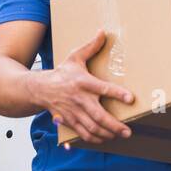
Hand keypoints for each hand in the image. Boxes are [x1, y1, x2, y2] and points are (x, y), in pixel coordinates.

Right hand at [30, 28, 134, 146]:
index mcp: (83, 82)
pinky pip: (83, 133)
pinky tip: (105, 138)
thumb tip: (102, 32)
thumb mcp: (75, 57)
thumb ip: (91, 47)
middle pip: (99, 115)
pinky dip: (95, 138)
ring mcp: (74, 112)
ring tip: (120, 135)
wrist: (40, 89)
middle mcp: (79, 99)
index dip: (117, 94)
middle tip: (127, 130)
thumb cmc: (61, 73)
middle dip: (114, 125)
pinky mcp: (70, 121)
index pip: (103, 88)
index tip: (130, 99)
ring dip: (107, 134)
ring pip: (92, 127)